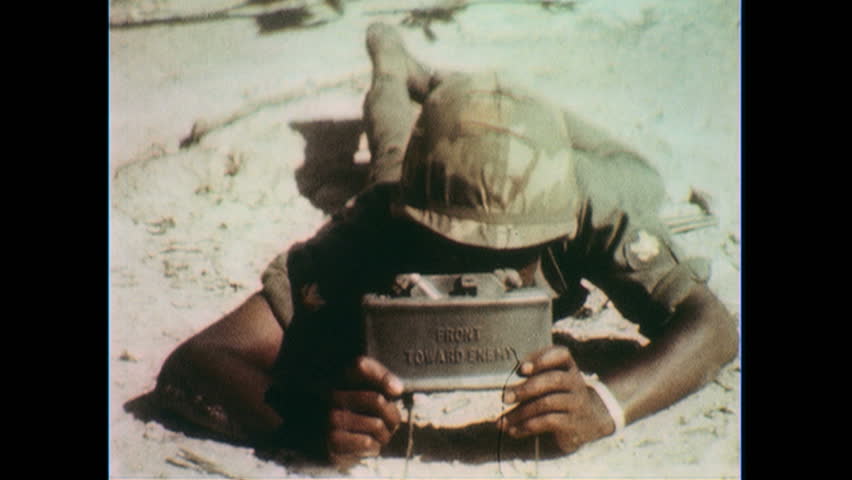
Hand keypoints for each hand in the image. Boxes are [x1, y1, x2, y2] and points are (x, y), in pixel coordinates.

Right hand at [327, 356, 403, 465]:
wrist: (320, 442)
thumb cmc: (352, 414)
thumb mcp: (364, 390)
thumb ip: (380, 379)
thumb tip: (396, 388)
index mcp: (339, 377)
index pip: (361, 366)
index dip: (383, 378)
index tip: (395, 391)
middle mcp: (331, 395)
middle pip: (377, 400)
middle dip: (392, 416)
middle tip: (392, 423)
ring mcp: (330, 418)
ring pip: (377, 425)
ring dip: (385, 435)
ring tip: (379, 436)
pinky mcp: (333, 441)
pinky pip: (369, 443)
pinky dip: (374, 448)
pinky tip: (367, 446)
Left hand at [498, 345, 615, 452]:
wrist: (589, 421)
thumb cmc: (559, 396)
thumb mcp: (551, 382)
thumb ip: (533, 377)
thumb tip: (505, 386)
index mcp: (567, 367)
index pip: (561, 354)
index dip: (542, 359)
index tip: (522, 368)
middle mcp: (575, 382)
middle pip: (553, 380)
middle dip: (526, 388)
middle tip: (505, 397)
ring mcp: (576, 403)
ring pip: (547, 403)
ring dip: (521, 412)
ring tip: (503, 421)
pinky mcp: (573, 423)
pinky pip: (549, 422)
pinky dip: (527, 426)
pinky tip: (514, 430)